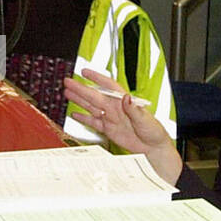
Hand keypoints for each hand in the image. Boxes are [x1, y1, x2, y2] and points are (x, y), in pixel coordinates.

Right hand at [62, 68, 182, 183]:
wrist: (152, 148)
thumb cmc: (153, 132)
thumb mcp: (145, 119)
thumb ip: (134, 109)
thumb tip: (126, 98)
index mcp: (124, 102)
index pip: (108, 86)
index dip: (96, 78)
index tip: (85, 72)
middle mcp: (115, 108)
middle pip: (94, 95)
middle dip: (80, 88)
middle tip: (68, 82)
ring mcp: (110, 118)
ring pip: (91, 106)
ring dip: (79, 99)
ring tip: (67, 93)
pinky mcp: (108, 129)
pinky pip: (93, 122)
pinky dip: (83, 118)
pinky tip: (75, 114)